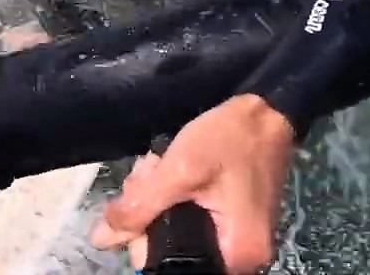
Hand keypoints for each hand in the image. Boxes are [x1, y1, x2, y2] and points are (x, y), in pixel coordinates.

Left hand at [91, 94, 295, 273]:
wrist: (268, 110)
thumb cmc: (230, 139)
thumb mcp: (179, 171)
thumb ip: (139, 208)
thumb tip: (101, 239)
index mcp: (237, 257)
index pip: (170, 267)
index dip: (145, 241)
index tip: (139, 203)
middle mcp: (242, 259)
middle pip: (173, 252)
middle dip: (150, 216)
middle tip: (148, 175)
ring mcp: (238, 241)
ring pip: (178, 234)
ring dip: (159, 202)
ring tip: (157, 166)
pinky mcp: (233, 223)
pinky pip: (193, 222)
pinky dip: (175, 199)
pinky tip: (168, 172)